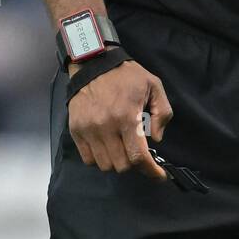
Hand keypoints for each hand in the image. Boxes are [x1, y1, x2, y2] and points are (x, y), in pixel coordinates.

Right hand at [66, 57, 172, 177]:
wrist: (93, 63)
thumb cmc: (126, 75)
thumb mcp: (154, 86)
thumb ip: (163, 113)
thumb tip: (156, 139)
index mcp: (127, 117)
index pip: (138, 157)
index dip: (151, 171)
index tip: (159, 176)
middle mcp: (105, 127)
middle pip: (122, 166)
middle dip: (135, 164)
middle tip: (138, 152)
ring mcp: (88, 130)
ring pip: (105, 165)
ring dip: (117, 162)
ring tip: (122, 148)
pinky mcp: (76, 130)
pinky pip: (88, 159)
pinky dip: (100, 158)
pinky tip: (107, 146)